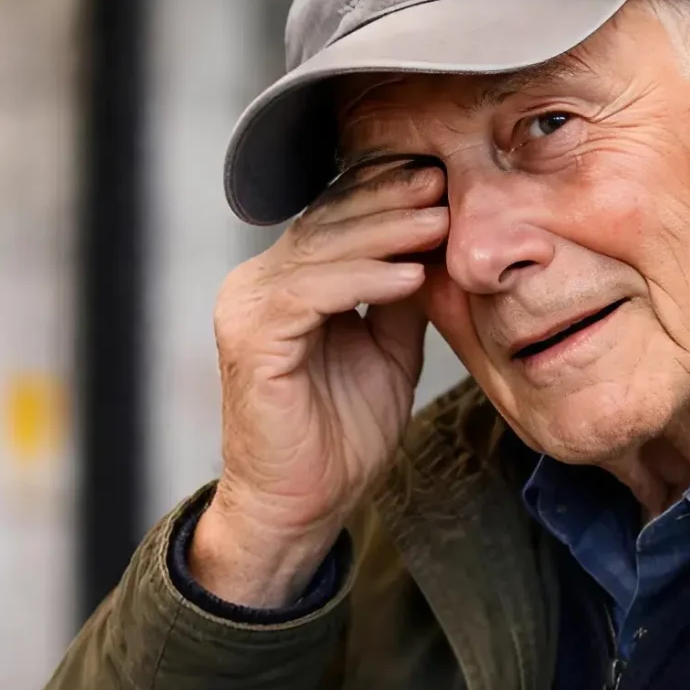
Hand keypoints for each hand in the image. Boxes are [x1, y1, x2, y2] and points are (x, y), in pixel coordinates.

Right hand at [187, 160, 444, 607]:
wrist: (299, 510)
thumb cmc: (339, 439)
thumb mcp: (386, 354)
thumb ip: (398, 301)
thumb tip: (434, 246)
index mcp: (283, 283)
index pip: (334, 221)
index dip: (385, 196)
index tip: (440, 179)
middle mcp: (256, 283)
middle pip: (327, 223)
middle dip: (389, 199)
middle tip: (442, 180)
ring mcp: (247, 305)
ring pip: (322, 249)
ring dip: (386, 231)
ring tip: (439, 219)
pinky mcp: (251, 336)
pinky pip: (313, 292)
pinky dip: (365, 279)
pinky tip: (409, 274)